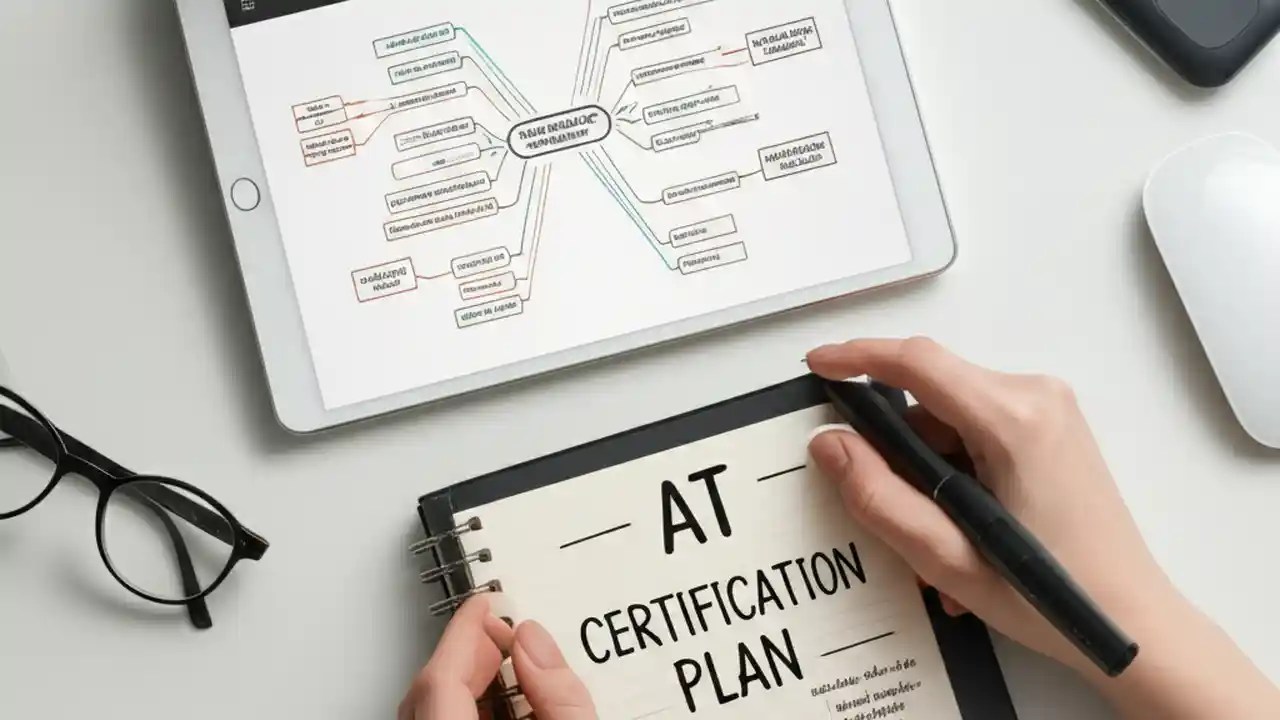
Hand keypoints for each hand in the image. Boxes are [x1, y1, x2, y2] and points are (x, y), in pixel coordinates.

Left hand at [400, 597, 597, 719]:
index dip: (462, 632)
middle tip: (502, 632)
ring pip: (430, 709)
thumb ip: (560, 695)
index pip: (438, 679)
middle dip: (468, 653)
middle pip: (428, 691)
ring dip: (468, 680)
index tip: (482, 604)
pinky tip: (502, 701)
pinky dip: (465, 704)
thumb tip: (535, 641)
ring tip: (508, 664)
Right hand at [806, 338, 1278, 718]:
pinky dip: (955, 478)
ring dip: (928, 477)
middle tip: (892, 515)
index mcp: (1014, 419)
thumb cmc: (1056, 598)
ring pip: (949, 421)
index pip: (918, 362)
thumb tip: (831, 444)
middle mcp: (1037, 399)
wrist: (1133, 625)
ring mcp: (1049, 412)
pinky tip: (964, 533)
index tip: (819, 366)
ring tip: (939, 547)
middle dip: (898, 453)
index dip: (858, 357)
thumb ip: (878, 495)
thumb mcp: (946, 556)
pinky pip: (975, 434)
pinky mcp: (1051, 430)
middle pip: (929, 398)